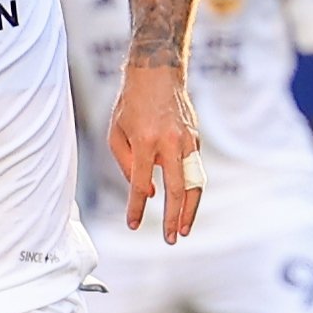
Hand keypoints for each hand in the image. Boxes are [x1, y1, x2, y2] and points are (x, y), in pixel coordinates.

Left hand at [109, 66, 201, 241]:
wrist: (157, 73)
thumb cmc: (131, 105)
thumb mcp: (116, 133)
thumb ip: (127, 164)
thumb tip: (149, 193)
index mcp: (145, 141)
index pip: (140, 184)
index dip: (136, 207)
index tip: (132, 224)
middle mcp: (170, 143)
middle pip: (176, 189)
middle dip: (173, 217)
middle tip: (171, 238)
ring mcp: (187, 141)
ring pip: (194, 183)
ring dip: (190, 209)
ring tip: (185, 230)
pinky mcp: (196, 139)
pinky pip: (194, 170)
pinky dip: (190, 190)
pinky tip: (185, 206)